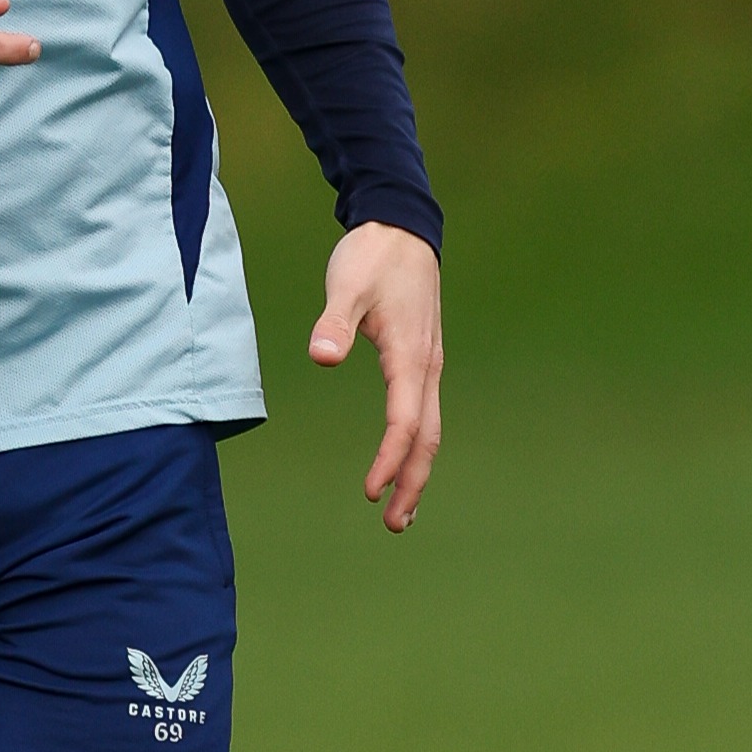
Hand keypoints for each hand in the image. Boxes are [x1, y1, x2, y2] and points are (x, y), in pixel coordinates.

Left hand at [309, 221, 443, 532]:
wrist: (401, 228)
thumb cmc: (373, 257)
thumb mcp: (347, 285)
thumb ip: (334, 322)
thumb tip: (322, 357)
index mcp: (411, 356)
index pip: (405, 421)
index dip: (390, 458)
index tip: (371, 489)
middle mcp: (427, 366)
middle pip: (427, 438)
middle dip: (413, 482)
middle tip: (393, 524)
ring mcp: (429, 363)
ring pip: (430, 428)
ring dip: (417, 468)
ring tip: (400, 509)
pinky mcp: (422, 358)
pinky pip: (424, 412)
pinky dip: (416, 443)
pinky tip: (402, 455)